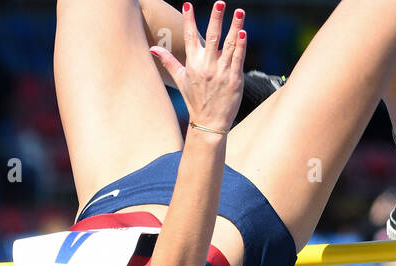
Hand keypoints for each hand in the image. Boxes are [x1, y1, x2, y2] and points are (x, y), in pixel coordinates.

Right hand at [151, 3, 246, 133]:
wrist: (209, 122)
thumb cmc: (195, 100)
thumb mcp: (180, 80)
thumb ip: (168, 61)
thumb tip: (153, 49)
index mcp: (193, 64)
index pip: (190, 37)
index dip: (189, 20)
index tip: (187, 5)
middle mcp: (206, 66)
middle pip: (212, 37)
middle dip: (216, 18)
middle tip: (220, 2)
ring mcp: (221, 72)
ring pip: (229, 44)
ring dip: (235, 27)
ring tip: (238, 12)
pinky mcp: (234, 78)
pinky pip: (238, 58)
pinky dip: (241, 45)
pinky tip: (243, 32)